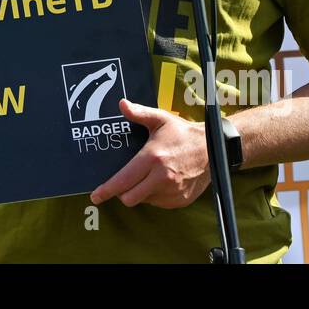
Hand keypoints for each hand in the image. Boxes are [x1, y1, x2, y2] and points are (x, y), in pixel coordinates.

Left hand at [90, 99, 210, 208]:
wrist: (213, 148)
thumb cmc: (182, 133)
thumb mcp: (160, 119)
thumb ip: (139, 113)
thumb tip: (122, 104)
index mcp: (152, 157)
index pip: (123, 180)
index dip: (107, 190)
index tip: (95, 196)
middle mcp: (162, 178)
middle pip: (129, 198)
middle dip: (122, 192)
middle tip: (124, 182)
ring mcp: (172, 191)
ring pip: (144, 201)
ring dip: (140, 192)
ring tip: (148, 176)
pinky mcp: (180, 200)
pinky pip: (159, 203)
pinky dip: (155, 195)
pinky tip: (160, 181)